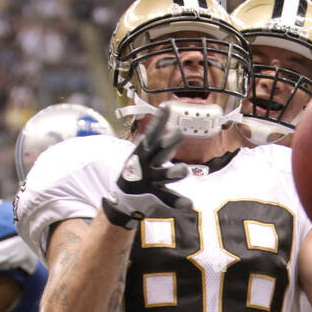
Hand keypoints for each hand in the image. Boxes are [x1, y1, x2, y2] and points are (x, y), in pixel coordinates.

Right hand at [102, 105, 189, 227]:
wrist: (122, 197)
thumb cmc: (138, 170)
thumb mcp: (145, 153)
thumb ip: (161, 141)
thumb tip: (173, 122)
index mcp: (144, 152)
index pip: (152, 133)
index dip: (159, 121)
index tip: (166, 108)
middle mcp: (147, 165)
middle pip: (159, 151)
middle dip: (169, 143)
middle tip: (180, 133)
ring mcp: (150, 180)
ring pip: (164, 175)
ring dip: (174, 172)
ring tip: (185, 170)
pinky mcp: (154, 196)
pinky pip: (167, 199)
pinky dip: (177, 202)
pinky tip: (189, 203)